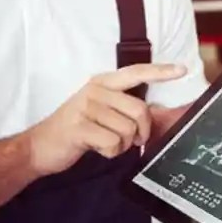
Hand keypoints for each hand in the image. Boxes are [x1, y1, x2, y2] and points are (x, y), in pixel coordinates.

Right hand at [23, 63, 186, 176]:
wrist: (39, 146)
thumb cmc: (75, 130)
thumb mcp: (99, 112)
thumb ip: (123, 108)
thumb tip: (155, 114)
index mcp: (102, 83)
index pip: (135, 72)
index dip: (160, 71)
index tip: (182, 70)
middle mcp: (96, 90)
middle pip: (140, 110)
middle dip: (141, 132)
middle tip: (130, 141)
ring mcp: (86, 107)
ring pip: (128, 130)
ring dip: (121, 145)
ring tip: (103, 142)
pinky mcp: (80, 127)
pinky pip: (112, 143)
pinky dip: (110, 153)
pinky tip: (95, 149)